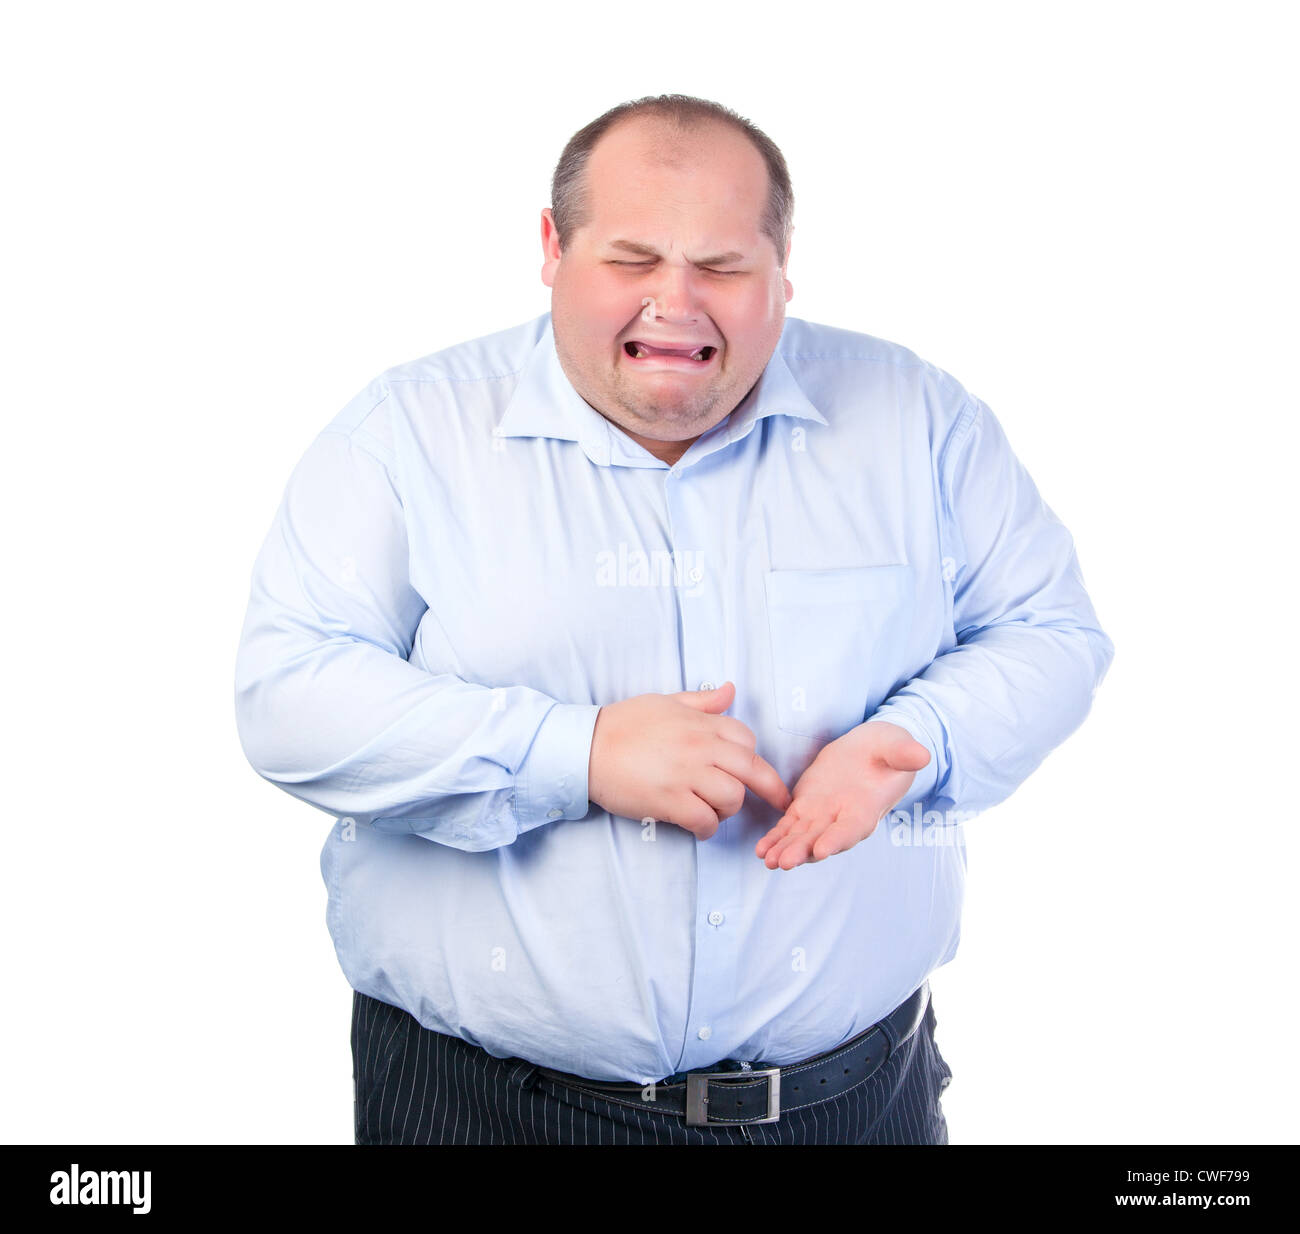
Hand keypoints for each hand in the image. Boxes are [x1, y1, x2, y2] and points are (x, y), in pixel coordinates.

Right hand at [588, 681, 791, 838]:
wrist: (585, 747)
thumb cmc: (622, 724)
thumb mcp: (665, 702)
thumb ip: (701, 701)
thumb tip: (731, 690)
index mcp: (700, 723)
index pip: (747, 738)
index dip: (751, 756)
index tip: (750, 770)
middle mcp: (699, 747)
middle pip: (753, 770)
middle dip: (771, 789)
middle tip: (779, 804)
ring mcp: (685, 774)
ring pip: (733, 798)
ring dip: (729, 810)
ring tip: (714, 811)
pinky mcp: (669, 800)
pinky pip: (705, 820)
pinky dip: (707, 829)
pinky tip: (698, 827)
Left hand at [754, 721, 929, 869]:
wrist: (872, 749)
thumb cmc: (889, 750)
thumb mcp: (899, 747)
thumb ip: (905, 754)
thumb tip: (922, 755)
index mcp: (867, 808)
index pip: (852, 828)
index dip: (838, 839)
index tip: (822, 849)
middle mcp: (844, 819)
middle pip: (822, 839)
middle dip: (803, 851)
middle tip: (785, 862)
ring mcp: (824, 815)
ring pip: (802, 837)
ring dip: (785, 849)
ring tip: (768, 860)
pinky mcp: (806, 807)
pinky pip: (789, 826)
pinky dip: (776, 838)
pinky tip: (762, 850)